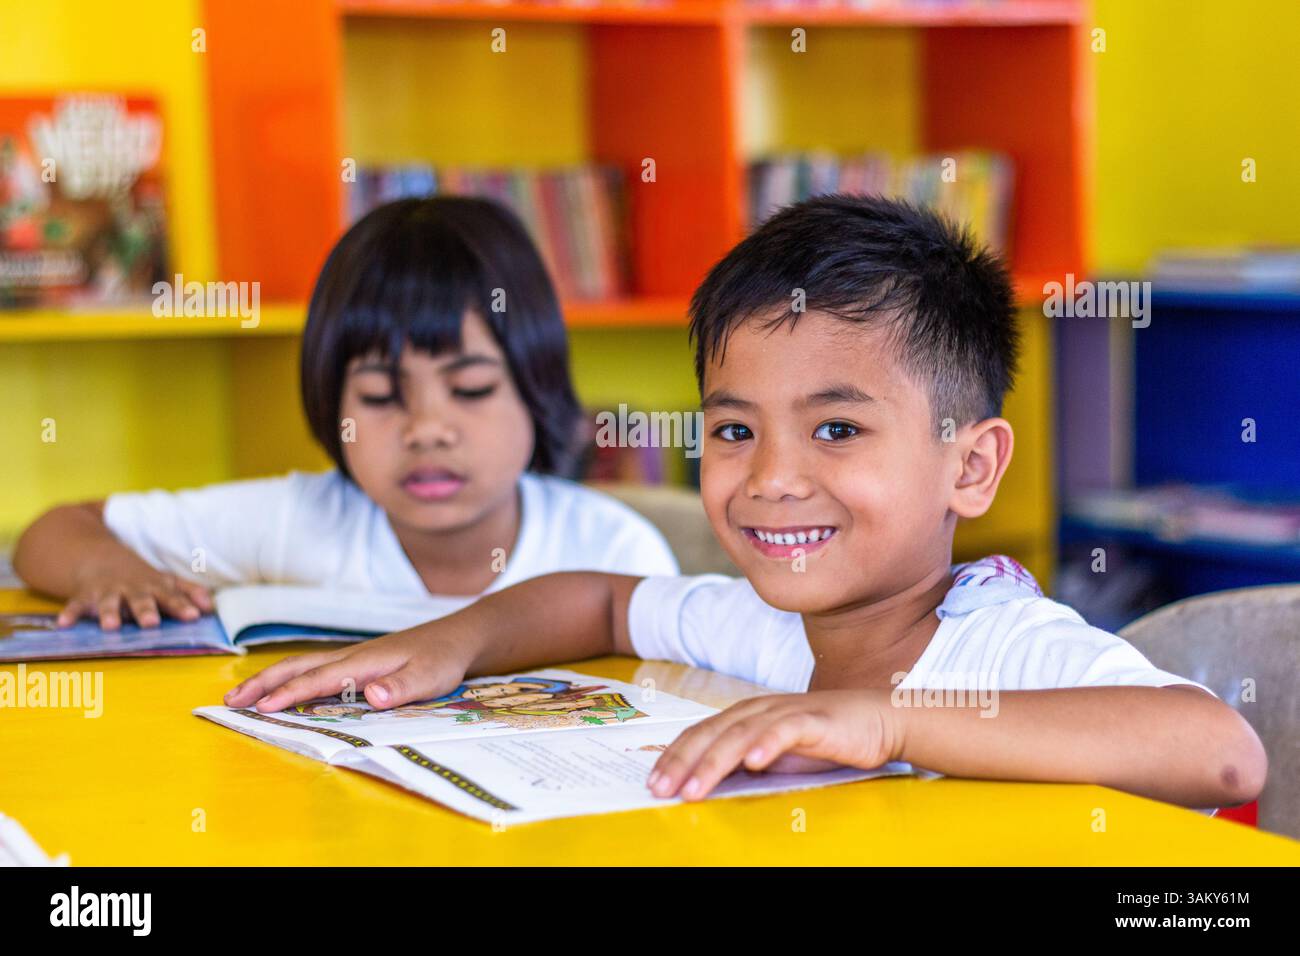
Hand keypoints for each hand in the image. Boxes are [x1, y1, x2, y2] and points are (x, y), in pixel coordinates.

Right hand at [57, 560, 212, 629]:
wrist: (99, 557)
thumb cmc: (140, 576)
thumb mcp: (165, 581)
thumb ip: (189, 593)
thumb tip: (211, 607)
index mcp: (153, 587)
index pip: (171, 597)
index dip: (181, 606)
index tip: (193, 616)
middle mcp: (131, 589)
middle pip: (140, 599)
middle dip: (145, 610)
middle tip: (151, 623)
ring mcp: (107, 591)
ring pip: (108, 602)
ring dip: (108, 613)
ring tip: (110, 626)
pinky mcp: (84, 595)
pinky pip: (76, 604)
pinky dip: (70, 613)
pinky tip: (64, 623)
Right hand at [223, 627, 473, 713]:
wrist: (455, 638)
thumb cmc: (442, 660)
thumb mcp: (430, 678)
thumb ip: (401, 687)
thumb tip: (370, 694)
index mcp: (364, 662)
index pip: (319, 679)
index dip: (290, 694)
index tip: (261, 708)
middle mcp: (351, 657)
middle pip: (298, 667)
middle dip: (262, 683)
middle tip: (230, 701)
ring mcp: (351, 658)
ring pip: (301, 666)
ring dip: (269, 679)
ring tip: (240, 696)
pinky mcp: (355, 663)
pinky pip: (313, 669)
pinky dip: (288, 678)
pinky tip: (279, 690)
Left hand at [646, 689, 902, 800]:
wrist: (877, 720)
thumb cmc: (825, 739)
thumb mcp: (776, 753)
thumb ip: (745, 761)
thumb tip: (708, 783)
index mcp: (745, 715)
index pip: (700, 735)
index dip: (674, 757)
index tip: (653, 782)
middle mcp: (758, 709)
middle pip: (710, 734)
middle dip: (681, 762)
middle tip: (659, 789)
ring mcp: (784, 712)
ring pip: (739, 735)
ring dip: (712, 762)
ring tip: (692, 788)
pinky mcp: (812, 720)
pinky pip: (784, 731)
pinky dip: (767, 745)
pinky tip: (753, 762)